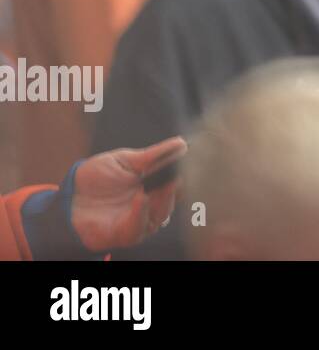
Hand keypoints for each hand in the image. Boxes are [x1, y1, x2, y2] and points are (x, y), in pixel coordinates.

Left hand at [70, 137, 186, 252]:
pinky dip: (142, 213)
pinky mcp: (125, 234)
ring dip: (165, 199)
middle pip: (175, 198)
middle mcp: (151, 204)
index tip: (192, 159)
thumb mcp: (124, 160)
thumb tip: (181, 143)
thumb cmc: (94, 179)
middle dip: (180, 185)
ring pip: (162, 214)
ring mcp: (140, 220)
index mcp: (154, 185)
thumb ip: (153, 156)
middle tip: (182, 172)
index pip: (178, 180)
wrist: (67, 198)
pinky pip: (139, 227)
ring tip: (165, 185)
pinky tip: (142, 198)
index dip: (186, 171)